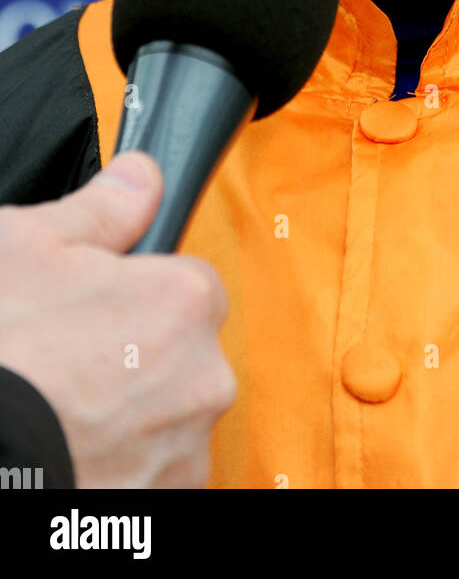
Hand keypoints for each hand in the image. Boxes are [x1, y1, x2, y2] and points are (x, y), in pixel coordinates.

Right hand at [0, 152, 235, 487]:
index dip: (140, 291)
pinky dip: (118, 465)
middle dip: (136, 353)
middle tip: (66, 358)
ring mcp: (183, 452)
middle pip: (183, 352)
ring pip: (167, 415)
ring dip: (128, 414)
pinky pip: (152, 472)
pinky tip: (68, 449)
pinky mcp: (160, 506)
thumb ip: (104, 208)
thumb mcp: (29, 246)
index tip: (98, 305)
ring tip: (60, 409)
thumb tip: (143, 176)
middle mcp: (203, 379)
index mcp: (185, 304)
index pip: (192, 284)